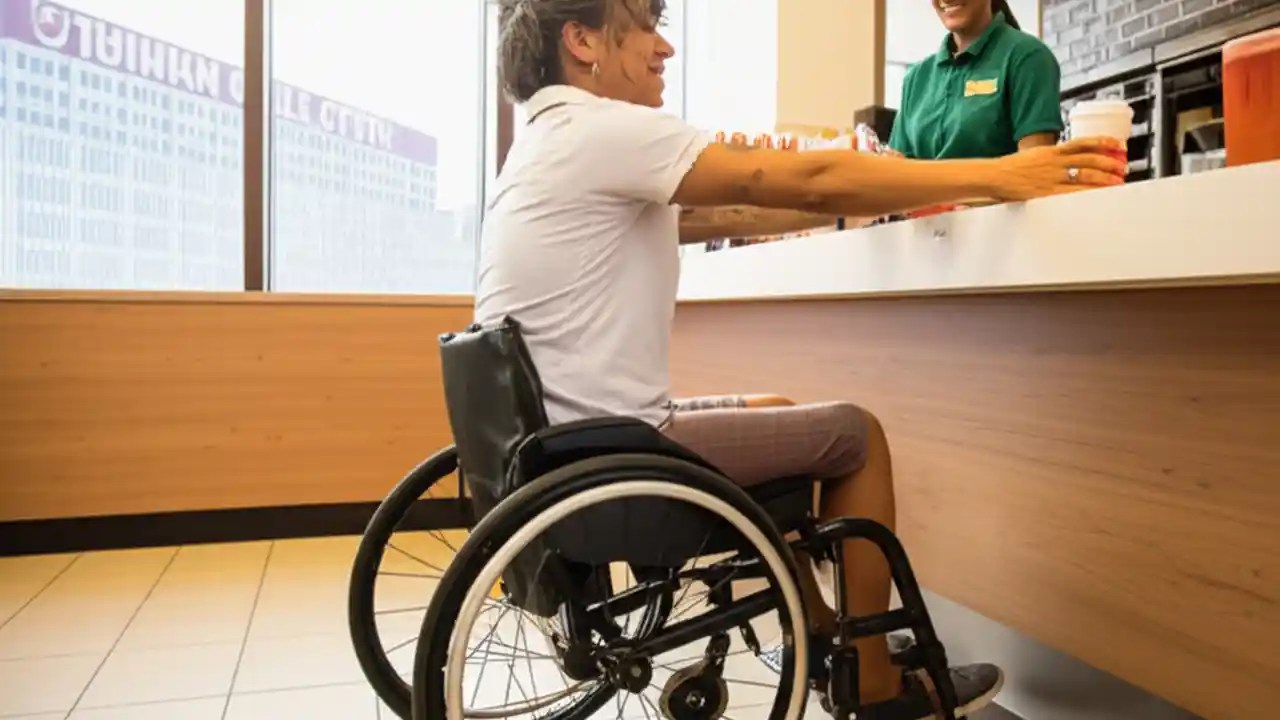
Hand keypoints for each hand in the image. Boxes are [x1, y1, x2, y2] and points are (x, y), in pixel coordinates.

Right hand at [987, 138, 1126, 201]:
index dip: (1101, 143)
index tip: (1116, 144)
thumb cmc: (1010, 169)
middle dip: (1108, 163)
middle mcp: (1055, 162)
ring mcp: (1052, 176)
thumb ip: (1049, 158)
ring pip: (1085, 174)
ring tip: (1117, 182)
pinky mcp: (1048, 191)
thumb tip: (1063, 162)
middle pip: (1089, 159)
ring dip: (1104, 178)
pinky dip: (1088, 192)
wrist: (995, 176)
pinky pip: (1073, 191)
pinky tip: (1098, 194)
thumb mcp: (1032, 156)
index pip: (1082, 143)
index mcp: (1052, 151)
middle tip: (1122, 168)